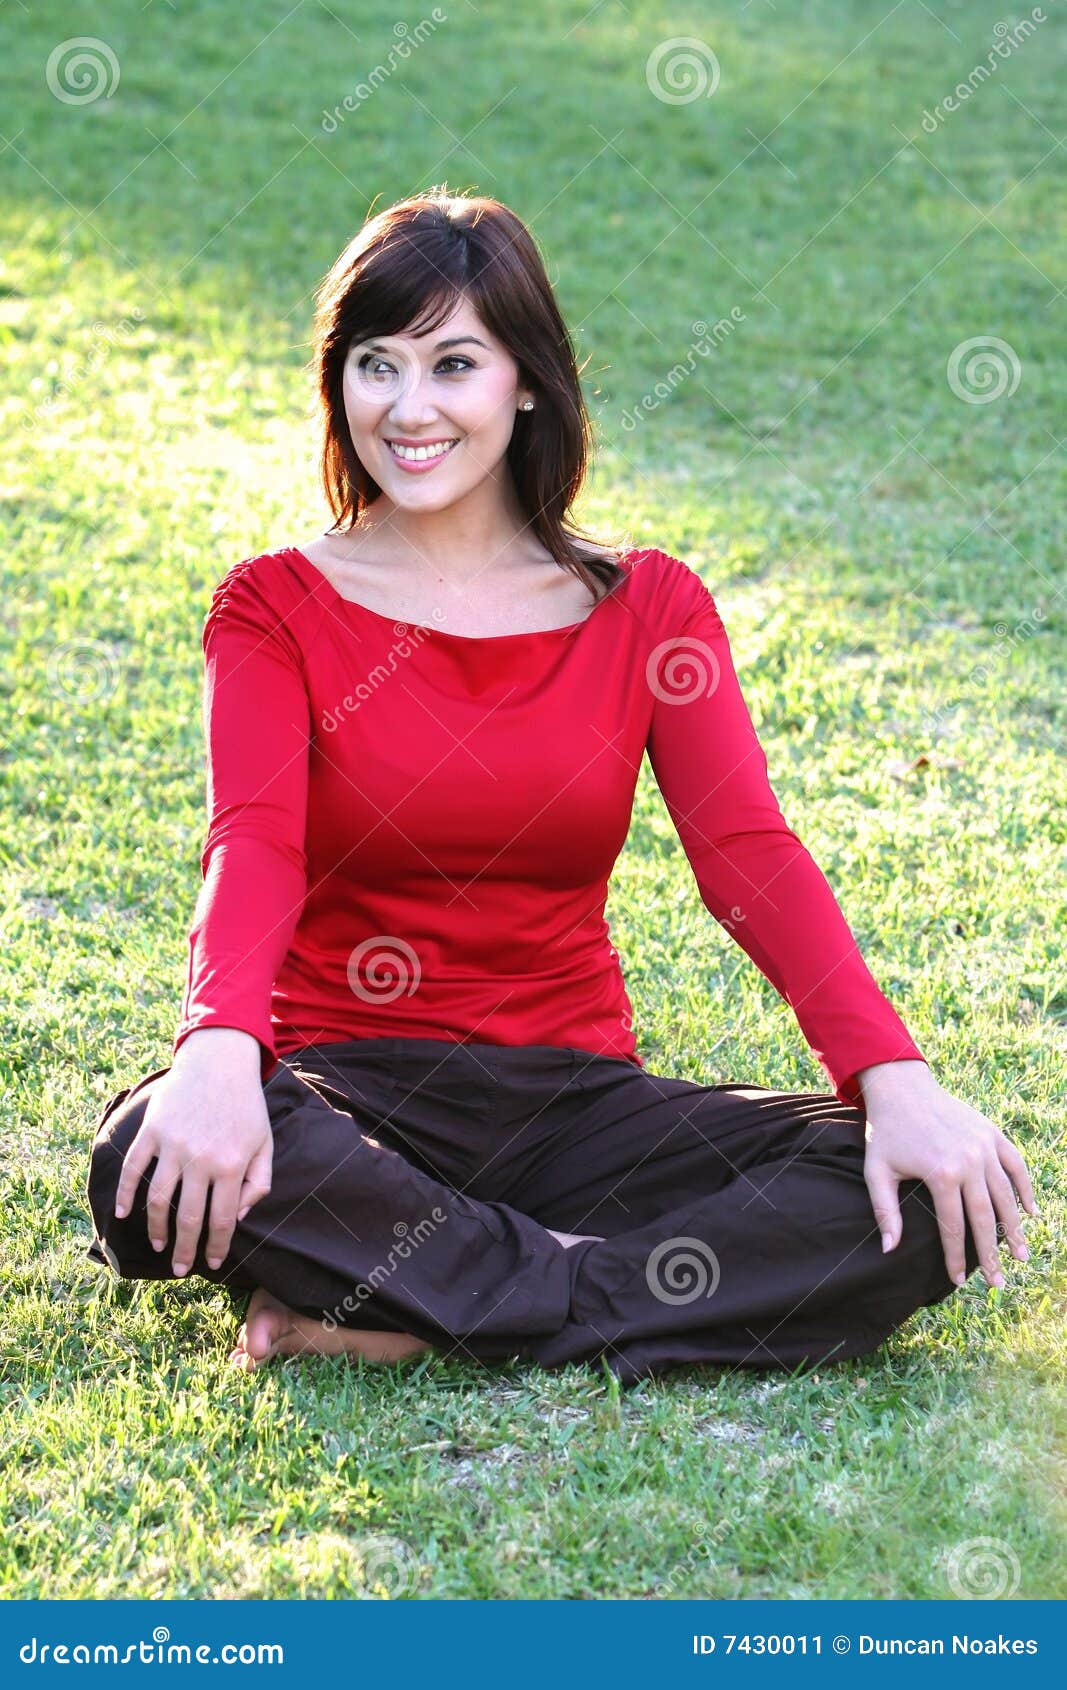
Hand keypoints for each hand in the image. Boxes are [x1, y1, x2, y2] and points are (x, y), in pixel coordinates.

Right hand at [112, 1030, 273, 1276]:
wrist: (220, 1060)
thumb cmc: (246, 1105)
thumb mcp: (265, 1143)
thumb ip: (259, 1183)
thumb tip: (238, 1217)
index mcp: (232, 1165)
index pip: (222, 1220)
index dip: (215, 1248)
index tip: (211, 1264)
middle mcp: (201, 1160)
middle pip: (188, 1218)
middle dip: (183, 1250)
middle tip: (179, 1269)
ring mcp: (173, 1145)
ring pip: (159, 1199)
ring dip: (156, 1228)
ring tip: (158, 1245)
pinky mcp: (153, 1131)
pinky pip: (133, 1168)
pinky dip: (125, 1193)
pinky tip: (125, 1213)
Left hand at [858, 1061, 1036, 1288]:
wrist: (901, 1087)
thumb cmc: (886, 1132)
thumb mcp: (876, 1171)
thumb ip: (884, 1211)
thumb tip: (889, 1250)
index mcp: (940, 1174)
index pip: (953, 1227)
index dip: (955, 1257)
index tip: (959, 1280)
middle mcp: (968, 1162)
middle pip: (985, 1218)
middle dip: (992, 1254)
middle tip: (999, 1283)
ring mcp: (984, 1147)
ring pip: (1006, 1195)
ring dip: (1015, 1228)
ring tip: (1021, 1255)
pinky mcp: (992, 1134)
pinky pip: (1015, 1165)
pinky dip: (1025, 1188)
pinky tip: (1031, 1212)